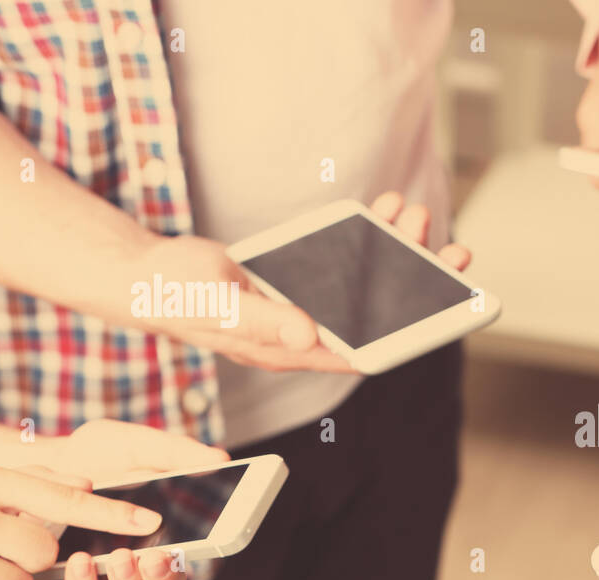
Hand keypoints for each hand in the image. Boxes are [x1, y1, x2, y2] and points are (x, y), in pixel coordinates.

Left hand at [13, 420, 228, 579]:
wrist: (51, 461)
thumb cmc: (103, 453)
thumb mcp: (140, 445)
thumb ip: (177, 453)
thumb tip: (219, 458)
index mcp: (176, 528)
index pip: (199, 556)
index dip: (197, 560)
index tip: (181, 548)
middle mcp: (149, 558)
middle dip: (164, 578)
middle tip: (153, 558)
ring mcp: (115, 571)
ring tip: (119, 558)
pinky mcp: (81, 576)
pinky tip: (80, 561)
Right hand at [118, 196, 469, 371]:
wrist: (145, 275)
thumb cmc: (178, 295)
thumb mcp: (219, 306)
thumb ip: (264, 321)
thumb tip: (309, 333)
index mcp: (293, 350)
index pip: (365, 349)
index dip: (409, 332)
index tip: (447, 307)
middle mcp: (306, 332)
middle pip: (377, 312)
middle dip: (417, 280)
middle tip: (453, 252)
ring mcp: (304, 304)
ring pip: (365, 281)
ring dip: (394, 249)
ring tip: (416, 215)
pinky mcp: (298, 278)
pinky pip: (343, 258)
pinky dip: (366, 234)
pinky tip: (385, 210)